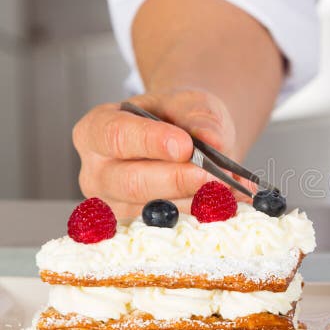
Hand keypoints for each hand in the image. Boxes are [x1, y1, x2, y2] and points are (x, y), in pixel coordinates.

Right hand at [73, 89, 240, 218]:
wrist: (188, 139)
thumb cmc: (177, 117)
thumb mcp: (187, 103)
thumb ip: (198, 117)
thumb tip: (212, 141)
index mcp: (96, 131)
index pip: (116, 137)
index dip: (151, 142)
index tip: (185, 146)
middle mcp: (97, 173)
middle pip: (132, 182)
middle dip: (178, 180)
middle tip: (215, 177)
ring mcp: (115, 206)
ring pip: (154, 212)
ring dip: (198, 202)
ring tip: (233, 188)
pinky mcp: (139, 227)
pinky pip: (172, 226)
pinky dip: (205, 214)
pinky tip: (231, 203)